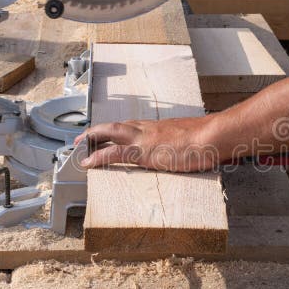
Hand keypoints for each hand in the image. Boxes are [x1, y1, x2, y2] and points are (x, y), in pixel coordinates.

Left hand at [73, 116, 220, 171]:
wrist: (212, 136)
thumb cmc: (209, 139)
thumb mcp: (194, 140)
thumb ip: (187, 144)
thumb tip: (194, 150)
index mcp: (160, 127)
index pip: (133, 126)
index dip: (118, 130)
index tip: (109, 134)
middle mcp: (148, 129)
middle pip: (117, 126)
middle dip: (98, 131)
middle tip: (83, 137)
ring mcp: (144, 139)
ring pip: (109, 133)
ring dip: (91, 138)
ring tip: (77, 146)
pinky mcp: (142, 151)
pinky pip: (113, 152)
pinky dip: (97, 156)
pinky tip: (87, 162)